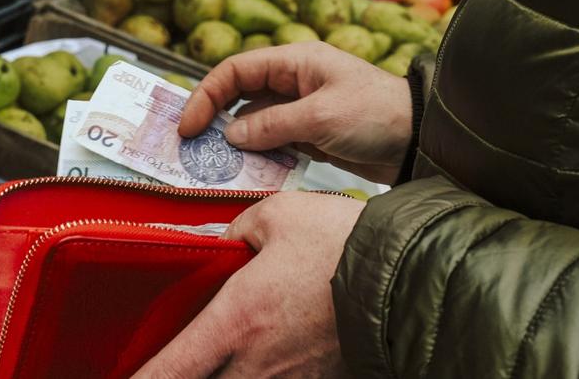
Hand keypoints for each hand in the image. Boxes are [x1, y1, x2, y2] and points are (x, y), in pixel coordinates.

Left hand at [132, 192, 364, 378]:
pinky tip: (274, 350)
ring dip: (229, 372)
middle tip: (179, 359)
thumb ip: (238, 231)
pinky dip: (265, 372)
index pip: (168, 372)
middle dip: (185, 375)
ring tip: (236, 347)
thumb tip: (225, 241)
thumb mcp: (280, 215)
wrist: (410, 277)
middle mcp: (255, 365)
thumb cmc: (346, 246)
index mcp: (233, 323)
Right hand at [179, 42, 411, 184]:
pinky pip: (273, 143)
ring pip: (253, 123)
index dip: (205, 96)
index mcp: (295, 62)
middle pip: (239, 96)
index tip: (187, 128)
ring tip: (214, 167)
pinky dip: (258, 157)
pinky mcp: (311, 135)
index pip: (235, 71)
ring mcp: (301, 110)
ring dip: (234, 144)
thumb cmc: (378, 116)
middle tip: (190, 150)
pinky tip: (247, 174)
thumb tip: (231, 135)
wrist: (420, 141)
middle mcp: (294, 82)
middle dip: (213, 120)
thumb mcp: (321, 118)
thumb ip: (272, 126)